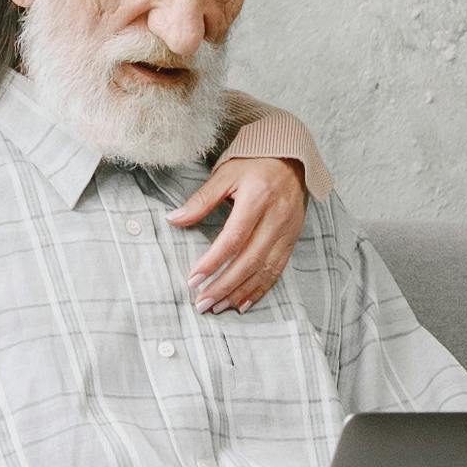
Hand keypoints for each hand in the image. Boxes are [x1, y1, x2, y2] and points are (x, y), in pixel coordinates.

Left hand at [170, 152, 306, 312]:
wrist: (292, 159)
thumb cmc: (254, 164)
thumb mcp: (225, 173)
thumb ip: (201, 199)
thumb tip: (173, 219)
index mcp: (257, 199)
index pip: (233, 238)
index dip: (213, 262)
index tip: (193, 280)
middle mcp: (276, 218)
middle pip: (249, 260)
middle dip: (225, 286)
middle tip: (203, 304)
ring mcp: (287, 231)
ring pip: (265, 270)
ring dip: (241, 293)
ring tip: (219, 307)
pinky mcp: (293, 239)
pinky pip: (278, 270)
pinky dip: (261, 289)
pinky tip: (244, 303)